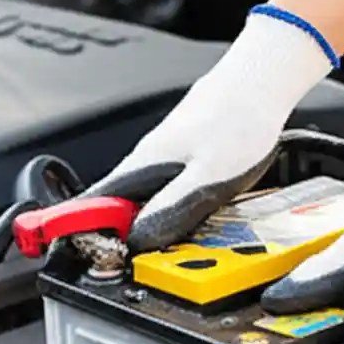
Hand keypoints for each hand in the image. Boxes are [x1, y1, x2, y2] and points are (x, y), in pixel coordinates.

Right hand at [87, 6, 337, 251]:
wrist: (261, 80)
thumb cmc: (237, 121)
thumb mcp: (206, 179)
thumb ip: (171, 210)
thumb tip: (140, 239)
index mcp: (141, 167)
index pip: (92, 205)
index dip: (82, 232)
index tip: (91, 257)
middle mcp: (145, 161)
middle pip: (116, 206)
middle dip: (119, 237)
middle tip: (136, 263)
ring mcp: (164, 156)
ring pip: (141, 199)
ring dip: (145, 224)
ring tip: (163, 250)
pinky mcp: (183, 155)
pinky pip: (164, 189)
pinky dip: (167, 209)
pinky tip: (187, 220)